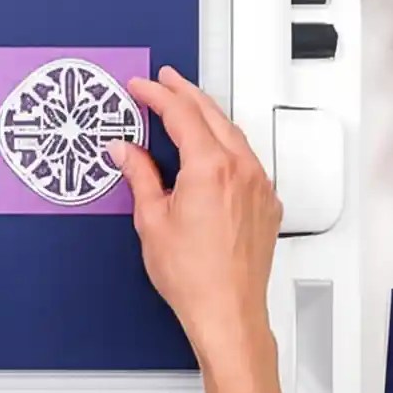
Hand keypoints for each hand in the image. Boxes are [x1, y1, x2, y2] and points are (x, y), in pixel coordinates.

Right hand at [108, 66, 281, 373]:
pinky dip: (226, 143)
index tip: (140, 87)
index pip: (181, 114)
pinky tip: (213, 148)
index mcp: (210, 168)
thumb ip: (140, 176)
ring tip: (186, 107)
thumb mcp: (152, 220)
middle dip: (185, 93)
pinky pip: (247, 158)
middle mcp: (241, 170)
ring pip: (233, 134)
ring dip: (208, 115)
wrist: (228, 312)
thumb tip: (126, 151)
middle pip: (212, 114)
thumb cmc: (193, 277)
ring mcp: (259, 185)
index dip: (157, 95)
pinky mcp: (266, 203)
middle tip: (165, 81)